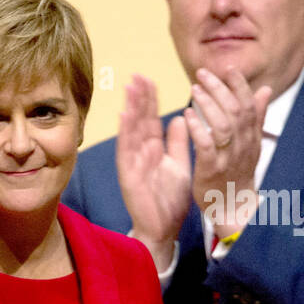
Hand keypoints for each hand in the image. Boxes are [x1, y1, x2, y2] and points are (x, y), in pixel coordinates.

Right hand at [116, 74, 191, 269]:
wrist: (164, 229)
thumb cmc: (170, 200)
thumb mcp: (180, 166)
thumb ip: (178, 143)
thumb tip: (179, 117)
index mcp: (154, 150)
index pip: (152, 119)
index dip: (150, 99)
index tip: (150, 79)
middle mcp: (141, 153)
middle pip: (140, 120)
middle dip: (139, 97)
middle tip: (138, 74)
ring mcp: (133, 163)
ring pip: (131, 131)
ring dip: (130, 109)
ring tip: (130, 88)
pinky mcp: (129, 176)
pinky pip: (127, 152)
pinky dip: (125, 134)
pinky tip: (124, 116)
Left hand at [183, 67, 271, 237]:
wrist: (234, 207)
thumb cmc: (239, 172)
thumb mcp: (252, 143)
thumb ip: (256, 116)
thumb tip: (265, 89)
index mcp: (252, 137)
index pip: (249, 105)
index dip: (239, 85)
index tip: (228, 68)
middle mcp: (243, 145)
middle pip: (235, 111)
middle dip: (219, 89)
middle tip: (202, 74)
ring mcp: (228, 158)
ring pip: (222, 125)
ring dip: (207, 104)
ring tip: (194, 89)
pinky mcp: (212, 170)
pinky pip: (206, 146)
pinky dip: (197, 128)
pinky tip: (187, 115)